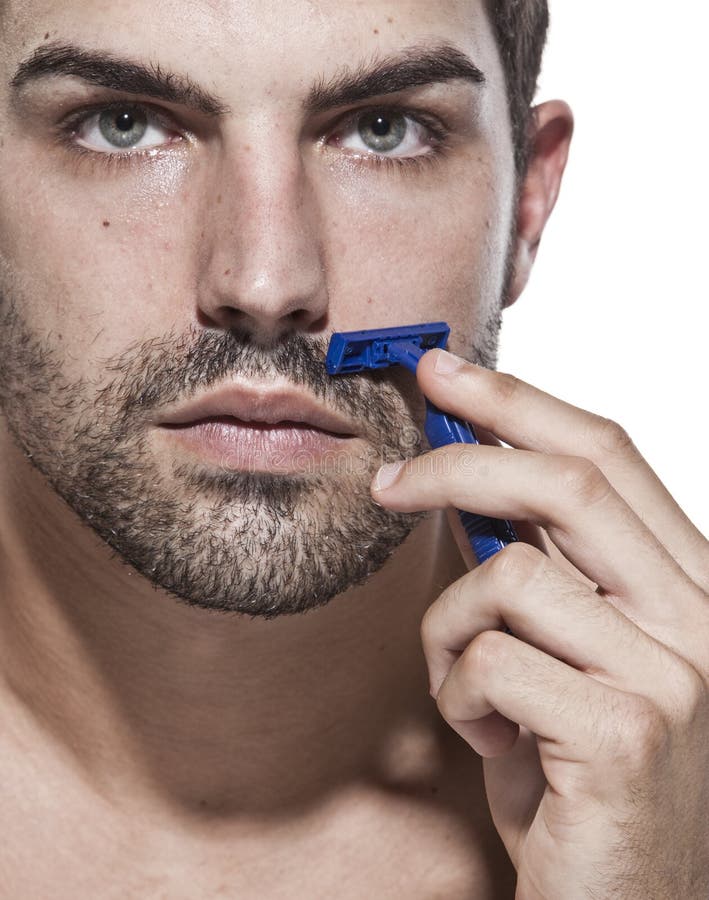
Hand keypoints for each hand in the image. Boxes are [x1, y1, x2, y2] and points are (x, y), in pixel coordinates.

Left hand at [371, 349, 708, 899]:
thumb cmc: (578, 775)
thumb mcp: (558, 656)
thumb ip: (533, 571)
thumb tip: (463, 486)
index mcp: (690, 586)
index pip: (609, 452)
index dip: (520, 402)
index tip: (444, 373)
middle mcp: (703, 618)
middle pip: (571, 481)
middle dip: (462, 458)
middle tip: (389, 479)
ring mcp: (676, 676)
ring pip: (512, 578)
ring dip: (451, 629)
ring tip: (464, 687)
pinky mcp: (628, 735)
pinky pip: (491, 661)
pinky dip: (457, 694)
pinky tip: (488, 740)